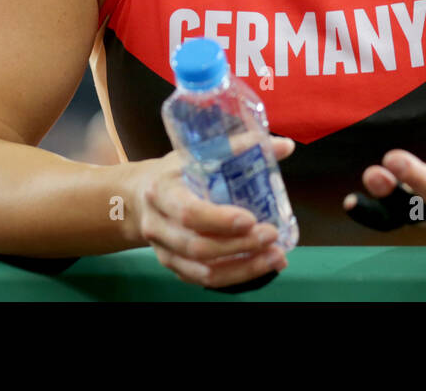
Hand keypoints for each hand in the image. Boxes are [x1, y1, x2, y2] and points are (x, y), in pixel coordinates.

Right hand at [132, 135, 295, 288]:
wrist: (139, 196)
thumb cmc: (176, 171)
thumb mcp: (197, 153)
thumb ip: (239, 148)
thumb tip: (286, 146)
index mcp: (162, 191)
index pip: (188, 212)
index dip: (219, 220)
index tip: (250, 219)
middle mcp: (158, 225)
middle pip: (197, 246)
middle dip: (238, 245)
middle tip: (272, 236)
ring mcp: (163, 250)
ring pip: (202, 271)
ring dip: (243, 267)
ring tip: (276, 257)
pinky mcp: (173, 266)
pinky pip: (204, 280)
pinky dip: (235, 276)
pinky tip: (261, 266)